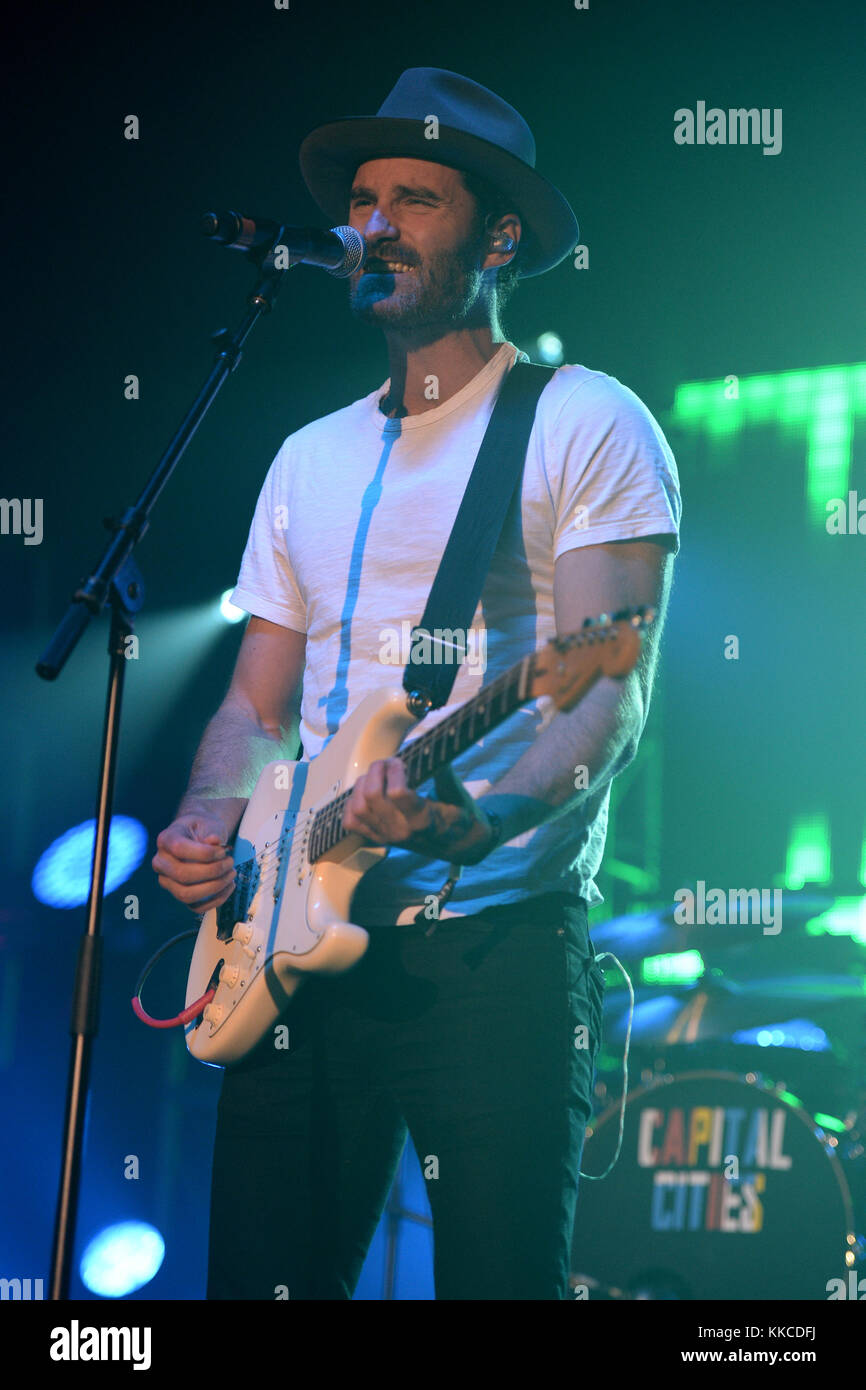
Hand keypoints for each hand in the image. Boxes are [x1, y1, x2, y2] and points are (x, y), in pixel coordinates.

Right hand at [152, 813, 235, 911]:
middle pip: (182, 875)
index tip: (223, 851)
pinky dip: (216, 900)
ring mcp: (168, 881)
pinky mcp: (179, 894)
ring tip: (231, 874)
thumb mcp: (208, 823)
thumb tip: (214, 841)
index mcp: (166, 840)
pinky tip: (229, 886)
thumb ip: (211, 831)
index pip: (179, 849)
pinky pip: (195, 906)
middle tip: (230, 862)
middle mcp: (161, 862)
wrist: (200, 835)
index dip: (205, 853)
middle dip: (213, 871)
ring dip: (215, 887)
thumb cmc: (203, 828)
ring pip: (187, 895)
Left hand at [341, 758, 494, 865]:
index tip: (401, 762)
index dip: (395, 769)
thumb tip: (434, 746)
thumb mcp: (458, 794)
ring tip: (377, 777)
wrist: (459, 845)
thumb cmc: (460, 817)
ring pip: (358, 808)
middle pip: (371, 796)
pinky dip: (352, 805)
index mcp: (422, 820)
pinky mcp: (380, 838)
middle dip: (376, 771)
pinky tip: (366, 794)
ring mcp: (388, 836)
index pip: (397, 793)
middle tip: (388, 763)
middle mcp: (401, 830)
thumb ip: (444, 772)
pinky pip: (351, 823)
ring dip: (362, 785)